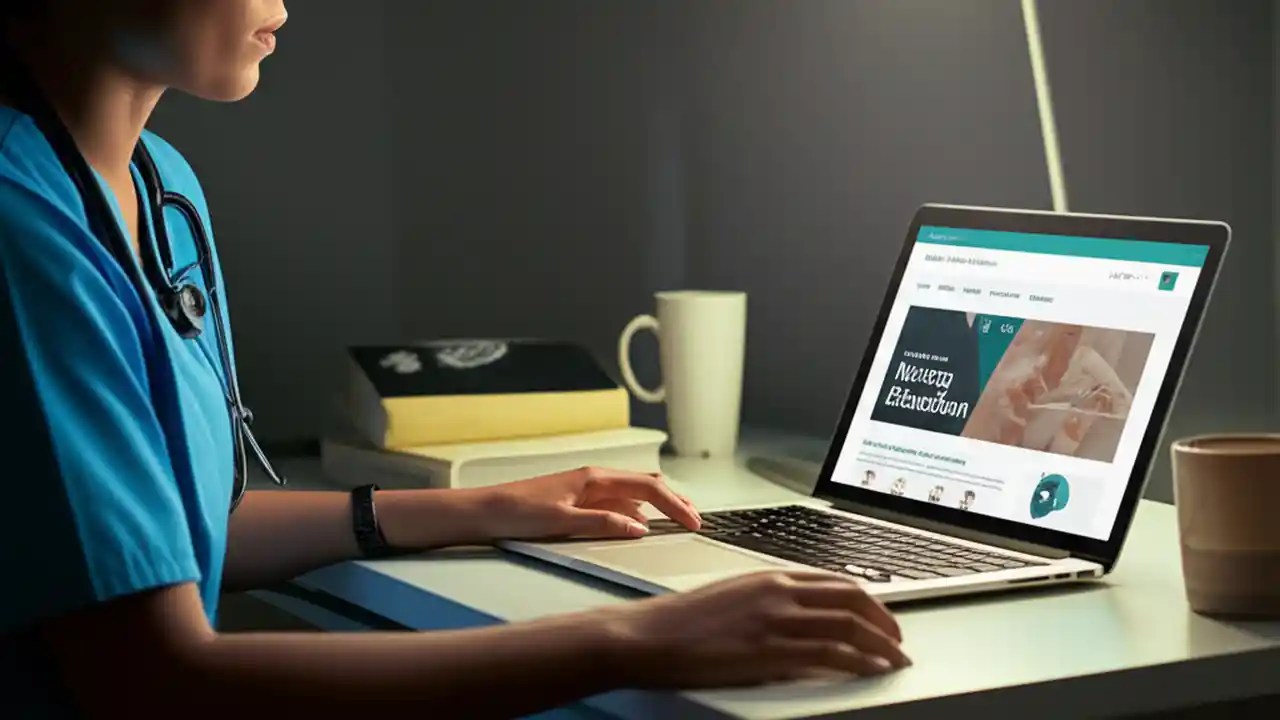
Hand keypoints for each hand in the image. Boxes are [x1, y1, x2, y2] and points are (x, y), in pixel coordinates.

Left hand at [475, 466, 701, 540]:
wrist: (485, 511)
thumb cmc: (517, 512)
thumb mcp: (563, 522)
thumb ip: (604, 523)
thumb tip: (640, 528)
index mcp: (595, 479)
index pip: (648, 488)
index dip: (675, 505)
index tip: (692, 521)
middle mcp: (594, 479)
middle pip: (646, 485)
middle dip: (673, 501)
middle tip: (694, 520)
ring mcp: (587, 489)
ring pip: (633, 494)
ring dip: (656, 507)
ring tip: (675, 522)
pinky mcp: (578, 501)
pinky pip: (616, 504)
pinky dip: (636, 513)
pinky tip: (639, 527)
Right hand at [599, 570, 909, 687]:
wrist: (647, 636)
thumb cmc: (680, 623)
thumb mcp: (730, 598)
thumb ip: (767, 602)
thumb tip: (797, 619)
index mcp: (769, 577)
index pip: (834, 581)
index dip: (867, 600)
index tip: (881, 617)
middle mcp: (778, 591)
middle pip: (851, 598)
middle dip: (884, 620)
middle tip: (898, 641)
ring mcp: (776, 619)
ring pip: (849, 625)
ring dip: (881, 644)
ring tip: (895, 660)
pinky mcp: (770, 649)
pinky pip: (830, 653)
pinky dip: (859, 661)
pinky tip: (870, 670)